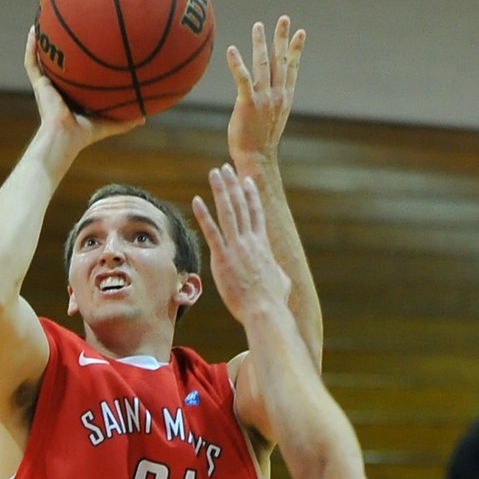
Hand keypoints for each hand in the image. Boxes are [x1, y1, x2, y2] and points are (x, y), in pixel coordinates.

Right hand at [23, 27, 141, 154]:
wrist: (65, 138)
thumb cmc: (84, 134)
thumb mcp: (108, 123)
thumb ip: (125, 120)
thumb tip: (145, 117)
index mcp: (71, 94)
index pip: (74, 73)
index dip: (77, 60)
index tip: (86, 42)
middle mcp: (58, 87)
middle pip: (58, 61)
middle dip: (59, 44)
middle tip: (66, 23)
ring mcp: (46, 85)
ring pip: (41, 58)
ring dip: (41, 40)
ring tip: (43, 19)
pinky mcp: (39, 84)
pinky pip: (32, 62)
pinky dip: (31, 47)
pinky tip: (33, 31)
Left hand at [191, 164, 290, 323]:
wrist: (265, 309)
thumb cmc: (273, 300)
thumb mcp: (282, 281)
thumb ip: (277, 272)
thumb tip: (280, 274)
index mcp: (263, 245)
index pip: (256, 213)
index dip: (250, 195)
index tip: (245, 180)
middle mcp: (250, 241)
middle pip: (241, 206)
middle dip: (232, 185)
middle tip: (225, 168)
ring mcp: (236, 247)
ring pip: (228, 212)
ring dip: (220, 191)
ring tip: (214, 173)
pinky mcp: (223, 257)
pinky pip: (211, 231)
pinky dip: (204, 215)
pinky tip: (196, 201)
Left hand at [226, 16, 305, 168]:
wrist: (257, 158)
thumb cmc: (259, 142)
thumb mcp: (270, 118)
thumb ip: (269, 103)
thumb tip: (262, 95)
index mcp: (285, 98)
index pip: (292, 68)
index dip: (296, 49)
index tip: (300, 32)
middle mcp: (277, 95)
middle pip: (281, 61)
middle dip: (282, 39)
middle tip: (284, 19)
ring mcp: (264, 98)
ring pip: (263, 64)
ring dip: (261, 43)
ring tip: (258, 25)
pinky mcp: (248, 103)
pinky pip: (242, 79)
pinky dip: (237, 63)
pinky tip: (232, 49)